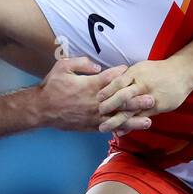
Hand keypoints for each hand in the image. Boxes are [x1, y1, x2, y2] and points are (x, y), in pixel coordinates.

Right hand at [38, 56, 154, 132]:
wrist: (41, 109)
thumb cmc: (52, 86)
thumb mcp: (62, 67)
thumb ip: (81, 63)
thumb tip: (97, 65)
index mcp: (88, 86)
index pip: (109, 79)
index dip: (121, 73)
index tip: (130, 69)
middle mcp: (93, 102)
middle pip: (118, 101)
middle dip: (136, 100)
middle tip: (151, 99)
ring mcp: (93, 116)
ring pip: (116, 118)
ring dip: (133, 119)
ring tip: (148, 120)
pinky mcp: (90, 125)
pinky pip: (108, 127)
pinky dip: (120, 129)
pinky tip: (132, 130)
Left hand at [96, 57, 192, 132]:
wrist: (183, 72)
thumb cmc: (159, 71)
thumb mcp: (141, 68)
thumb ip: (127, 77)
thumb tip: (109, 82)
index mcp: (136, 73)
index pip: (118, 82)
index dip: (107, 90)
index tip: (98, 98)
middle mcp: (141, 85)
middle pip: (122, 96)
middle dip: (109, 106)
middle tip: (98, 113)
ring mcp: (149, 96)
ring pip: (130, 109)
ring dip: (116, 120)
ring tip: (104, 127)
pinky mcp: (157, 106)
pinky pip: (141, 117)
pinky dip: (130, 125)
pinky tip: (120, 132)